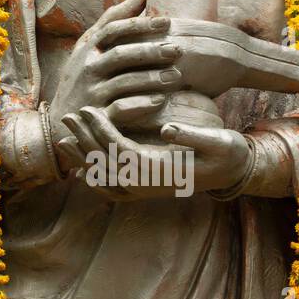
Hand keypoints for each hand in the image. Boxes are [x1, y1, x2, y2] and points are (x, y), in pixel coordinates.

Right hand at [49, 0, 183, 172]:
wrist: (61, 119)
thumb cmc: (81, 77)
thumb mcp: (89, 46)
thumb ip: (113, 20)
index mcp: (87, 48)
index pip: (113, 29)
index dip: (140, 24)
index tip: (167, 22)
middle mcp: (87, 69)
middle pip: (120, 55)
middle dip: (150, 51)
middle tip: (177, 49)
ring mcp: (91, 93)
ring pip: (122, 82)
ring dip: (150, 78)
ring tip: (176, 76)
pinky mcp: (97, 116)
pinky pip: (119, 109)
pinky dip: (139, 105)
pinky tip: (159, 101)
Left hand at [57, 107, 251, 199]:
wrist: (233, 172)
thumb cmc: (226, 152)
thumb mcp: (219, 141)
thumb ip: (194, 136)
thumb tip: (169, 129)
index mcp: (160, 170)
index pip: (119, 149)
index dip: (100, 129)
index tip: (87, 109)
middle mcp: (147, 184)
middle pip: (105, 163)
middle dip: (84, 139)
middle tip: (67, 115)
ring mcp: (144, 189)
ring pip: (104, 177)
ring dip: (83, 158)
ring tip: (65, 138)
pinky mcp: (144, 188)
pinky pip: (111, 186)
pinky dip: (94, 175)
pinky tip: (82, 165)